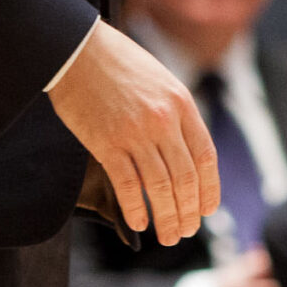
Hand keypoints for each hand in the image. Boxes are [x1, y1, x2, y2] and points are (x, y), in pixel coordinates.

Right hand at [46, 19, 219, 246]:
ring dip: (167, 218)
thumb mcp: (160, 80)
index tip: (208, 209)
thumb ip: (175, 112)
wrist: (77, 49)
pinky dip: (135, 209)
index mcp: (181, 103)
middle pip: (185, 178)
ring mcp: (135, 133)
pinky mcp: (106, 144)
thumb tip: (184, 149)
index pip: (205, 156)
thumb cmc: (118, 62)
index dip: (209, 188)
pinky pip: (127, 185)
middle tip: (186, 231)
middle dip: (188, 211)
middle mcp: (163, 120)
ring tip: (168, 236)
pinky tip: (139, 223)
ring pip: (159, 187)